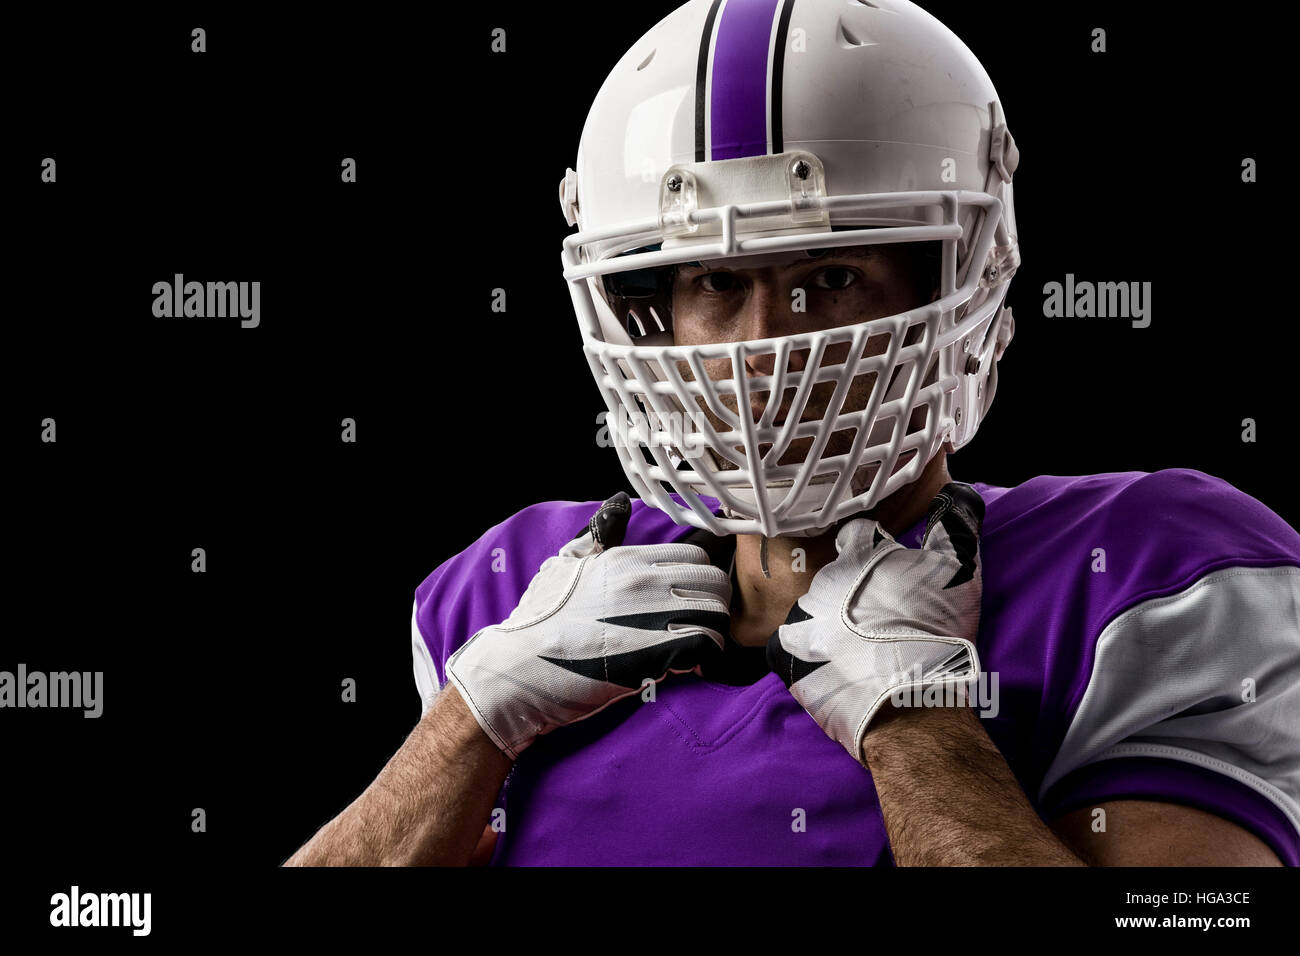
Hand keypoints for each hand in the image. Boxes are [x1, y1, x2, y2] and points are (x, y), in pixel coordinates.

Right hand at [446, 492, 730, 759]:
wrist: (518, 669)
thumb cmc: (540, 619)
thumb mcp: (564, 564)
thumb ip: (600, 533)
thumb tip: (619, 501)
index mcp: (627, 559)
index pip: (696, 555)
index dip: (698, 578)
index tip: (688, 598)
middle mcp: (644, 582)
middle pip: (715, 582)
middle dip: (714, 603)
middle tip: (698, 624)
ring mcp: (651, 617)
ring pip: (718, 613)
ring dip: (713, 631)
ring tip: (694, 646)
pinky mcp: (655, 654)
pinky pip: (706, 646)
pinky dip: (705, 656)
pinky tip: (687, 664)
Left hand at [766, 482, 984, 764]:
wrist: (908, 702)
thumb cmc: (937, 635)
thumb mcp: (959, 570)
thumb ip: (955, 523)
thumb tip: (954, 490)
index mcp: (857, 554)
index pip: (857, 535)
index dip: (874, 550)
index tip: (887, 571)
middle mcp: (820, 578)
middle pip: (835, 577)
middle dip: (854, 593)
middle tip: (880, 621)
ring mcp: (798, 616)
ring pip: (813, 610)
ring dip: (831, 624)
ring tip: (860, 650)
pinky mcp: (783, 654)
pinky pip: (792, 645)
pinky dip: (810, 654)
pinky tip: (837, 666)